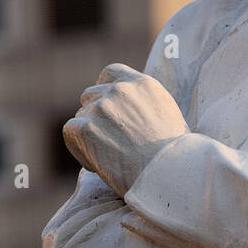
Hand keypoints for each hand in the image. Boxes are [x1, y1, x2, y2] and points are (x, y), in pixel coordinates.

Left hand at [63, 63, 188, 197]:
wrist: (168, 175)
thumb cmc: (175, 157)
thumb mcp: (169, 117)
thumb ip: (145, 105)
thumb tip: (130, 112)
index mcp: (144, 84)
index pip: (111, 73)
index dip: (105, 89)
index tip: (108, 107)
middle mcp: (121, 90)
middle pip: (91, 95)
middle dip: (96, 116)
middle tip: (109, 142)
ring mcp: (102, 107)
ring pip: (81, 115)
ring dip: (89, 134)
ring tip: (108, 157)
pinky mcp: (86, 128)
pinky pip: (71, 131)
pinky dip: (79, 148)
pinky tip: (97, 164)